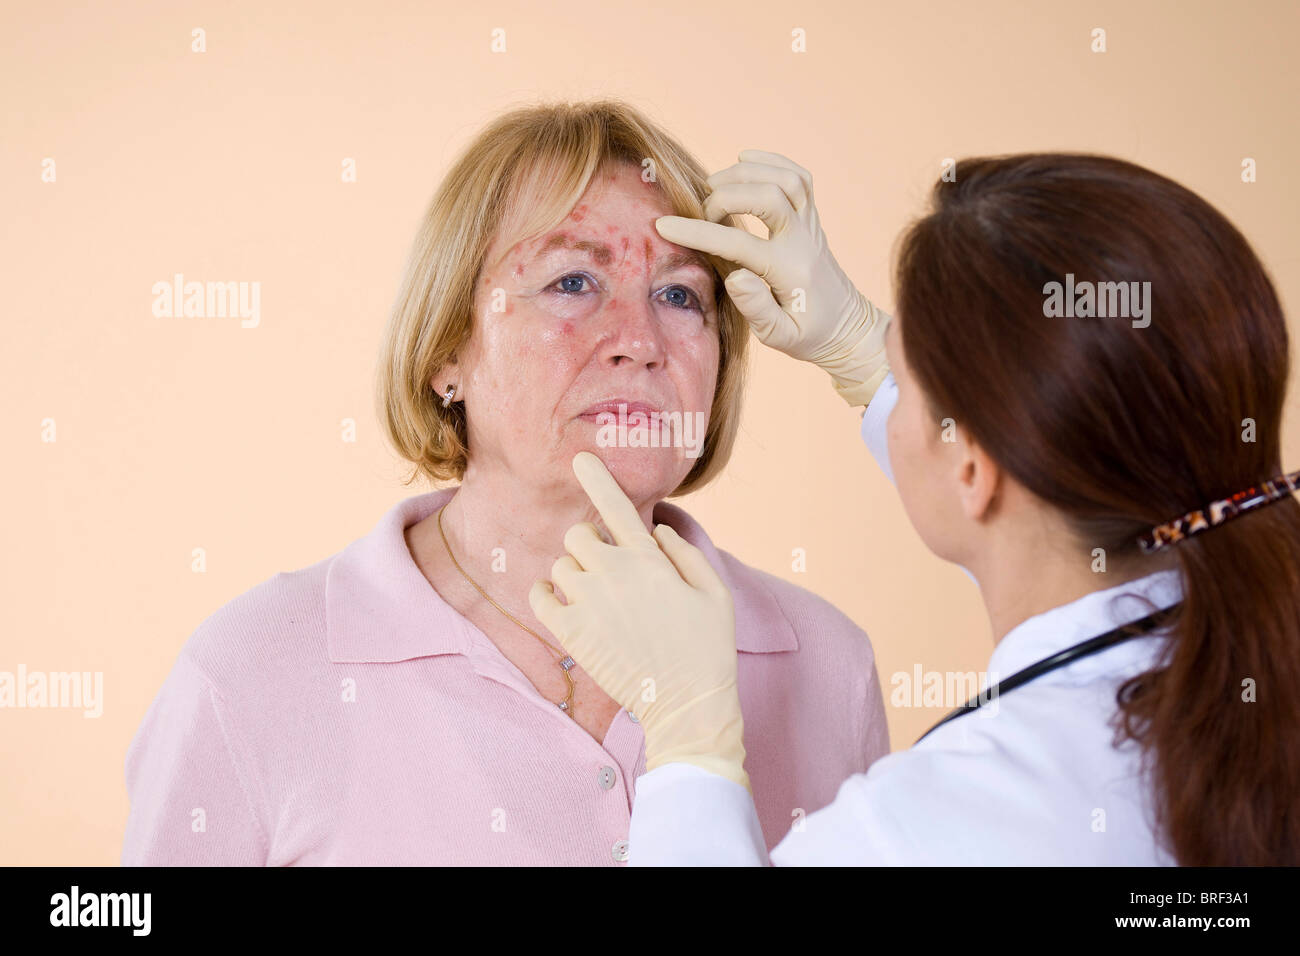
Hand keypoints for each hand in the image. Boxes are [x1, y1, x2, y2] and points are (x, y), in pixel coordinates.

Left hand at [527, 452, 749, 792]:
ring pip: (560, 566)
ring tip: (595, 598)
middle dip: (589, 545)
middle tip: (607, 570)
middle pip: (578, 535)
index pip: (616, 506)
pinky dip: (546, 594)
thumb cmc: (708, 647)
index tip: (581, 457)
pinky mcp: (570, 632)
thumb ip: (684, 553)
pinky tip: (561, 603)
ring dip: (573, 574)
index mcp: (649, 559)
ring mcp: (588, 602)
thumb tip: (656, 530)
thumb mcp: (715, 592)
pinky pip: (540, 596)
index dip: (597, 476)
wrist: (688, 704)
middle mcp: (613, 572)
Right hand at [656, 148, 890, 406]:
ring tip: (716, 185)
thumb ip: (757, 308)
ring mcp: (810, 224)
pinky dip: (771, 161)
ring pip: (786, 179)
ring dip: (746, 173)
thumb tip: (735, 276)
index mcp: (788, 272)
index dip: (697, 232)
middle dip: (727, 196)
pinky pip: (799, 176)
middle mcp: (803, 240)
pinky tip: (744, 161)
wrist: (846, 326)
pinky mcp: (812, 217)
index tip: (664, 226)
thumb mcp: (780, 337)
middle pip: (769, 197)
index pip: (738, 245)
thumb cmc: (807, 334)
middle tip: (704, 211)